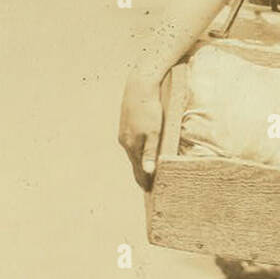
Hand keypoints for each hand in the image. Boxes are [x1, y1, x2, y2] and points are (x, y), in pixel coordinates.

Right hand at [118, 74, 164, 189]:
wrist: (140, 84)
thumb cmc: (150, 108)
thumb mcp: (154, 132)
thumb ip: (150, 153)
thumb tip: (147, 173)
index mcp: (131, 145)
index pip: (138, 170)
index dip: (144, 182)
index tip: (151, 193)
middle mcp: (125, 141)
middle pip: (134, 163)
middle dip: (142, 175)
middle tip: (150, 187)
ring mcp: (124, 132)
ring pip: (133, 152)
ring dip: (140, 162)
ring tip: (148, 172)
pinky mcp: (127, 124)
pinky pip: (133, 142)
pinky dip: (139, 150)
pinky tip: (144, 150)